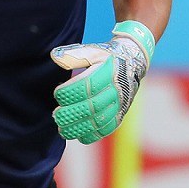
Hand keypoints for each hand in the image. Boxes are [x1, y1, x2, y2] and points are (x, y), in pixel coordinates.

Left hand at [50, 20, 154, 143]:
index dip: (71, 92)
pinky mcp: (120, 114)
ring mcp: (119, 105)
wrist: (132, 63)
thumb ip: (73, 55)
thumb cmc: (105, 57)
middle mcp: (115, 90)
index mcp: (107, 73)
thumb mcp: (92, 51)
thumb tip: (55, 58)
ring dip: (79, 128)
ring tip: (62, 130)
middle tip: (56, 116)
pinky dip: (93, 135)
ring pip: (100, 121)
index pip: (88, 86)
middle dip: (72, 114)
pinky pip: (108, 128)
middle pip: (93, 107)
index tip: (57, 94)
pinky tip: (78, 136)